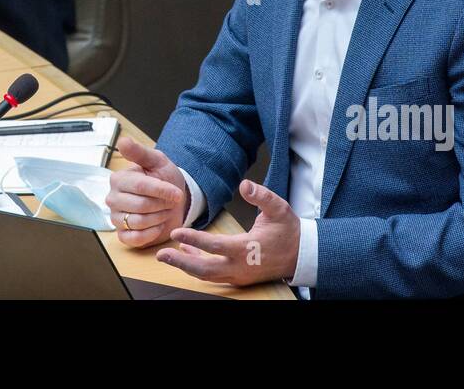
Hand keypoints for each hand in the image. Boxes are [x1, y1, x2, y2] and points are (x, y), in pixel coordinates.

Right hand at [107, 135, 190, 247]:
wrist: (172, 200)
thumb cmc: (164, 179)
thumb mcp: (157, 161)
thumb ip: (140, 152)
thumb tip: (123, 141)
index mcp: (118, 179)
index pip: (140, 186)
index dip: (161, 190)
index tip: (177, 193)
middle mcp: (113, 199)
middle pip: (141, 205)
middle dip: (162, 204)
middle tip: (170, 201)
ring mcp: (116, 218)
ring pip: (139, 222)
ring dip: (159, 217)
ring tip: (164, 210)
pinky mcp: (123, 235)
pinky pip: (136, 238)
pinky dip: (152, 232)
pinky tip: (159, 224)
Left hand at [158, 179, 300, 285]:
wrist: (301, 255)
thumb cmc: (288, 231)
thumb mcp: (279, 209)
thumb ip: (262, 196)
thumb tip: (245, 185)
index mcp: (247, 249)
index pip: (214, 246)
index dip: (194, 239)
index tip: (176, 232)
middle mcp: (240, 267)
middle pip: (204, 270)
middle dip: (181, 263)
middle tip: (161, 254)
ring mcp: (238, 276)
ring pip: (207, 275)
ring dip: (186, 266)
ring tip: (167, 256)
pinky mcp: (238, 278)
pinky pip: (213, 275)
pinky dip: (198, 267)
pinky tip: (188, 254)